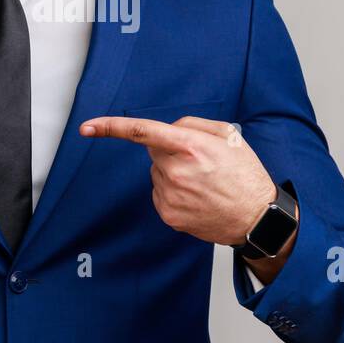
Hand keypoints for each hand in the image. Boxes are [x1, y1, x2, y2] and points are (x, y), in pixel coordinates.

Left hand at [79, 115, 276, 245]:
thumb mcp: (228, 136)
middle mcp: (175, 171)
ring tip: (203, 183)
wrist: (256, 218)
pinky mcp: (168, 214)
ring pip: (157, 173)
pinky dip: (174, 192)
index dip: (111, 127)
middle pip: (154, 151)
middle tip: (201, 163)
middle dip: (170, 151)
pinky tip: (197, 197)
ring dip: (173, 173)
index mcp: (190, 147)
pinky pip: (160, 192)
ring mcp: (170, 195)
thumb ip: (193, 124)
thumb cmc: (244, 175)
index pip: (142, 132)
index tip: (87, 127)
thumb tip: (168, 129)